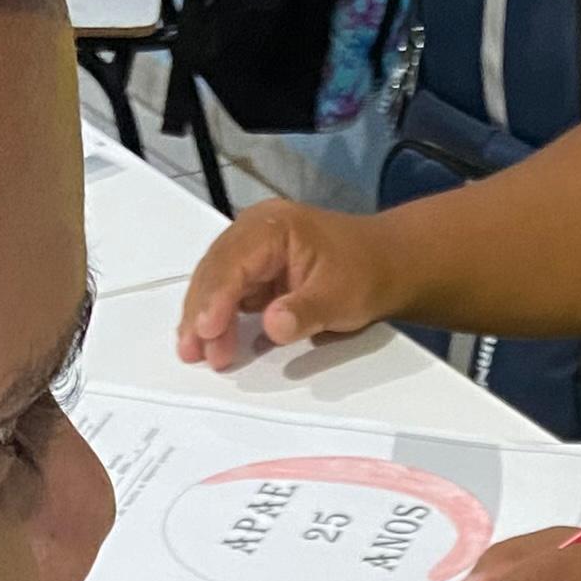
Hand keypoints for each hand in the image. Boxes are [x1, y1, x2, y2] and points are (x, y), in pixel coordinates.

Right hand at [174, 199, 397, 363]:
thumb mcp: (341, 296)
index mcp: (274, 226)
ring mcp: (254, 249)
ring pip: (217, 281)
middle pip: (216, 270)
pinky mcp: (256, 269)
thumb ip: (304, 312)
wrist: (387, 265)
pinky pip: (229, 290)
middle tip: (193, 351)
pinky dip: (220, 315)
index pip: (233, 261)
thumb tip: (272, 326)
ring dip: (205, 316)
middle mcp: (256, 231)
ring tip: (199, 353)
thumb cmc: (366, 272)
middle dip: (201, 311)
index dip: (216, 298)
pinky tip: (212, 340)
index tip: (205, 330)